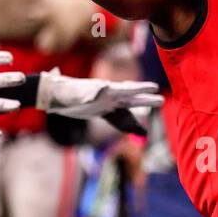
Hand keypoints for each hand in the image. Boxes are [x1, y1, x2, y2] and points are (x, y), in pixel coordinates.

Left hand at [36, 68, 162, 119]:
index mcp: (106, 90)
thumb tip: (103, 88)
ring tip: (146, 127)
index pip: (127, 89)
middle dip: (146, 101)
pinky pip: (115, 118)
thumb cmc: (66, 92)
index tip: (155, 87)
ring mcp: (105, 104)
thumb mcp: (78, 92)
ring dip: (136, 117)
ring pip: (125, 111)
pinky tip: (131, 129)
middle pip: (131, 99)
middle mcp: (108, 96)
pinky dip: (124, 124)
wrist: (55, 95)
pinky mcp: (99, 110)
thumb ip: (90, 91)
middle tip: (162, 101)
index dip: (141, 89)